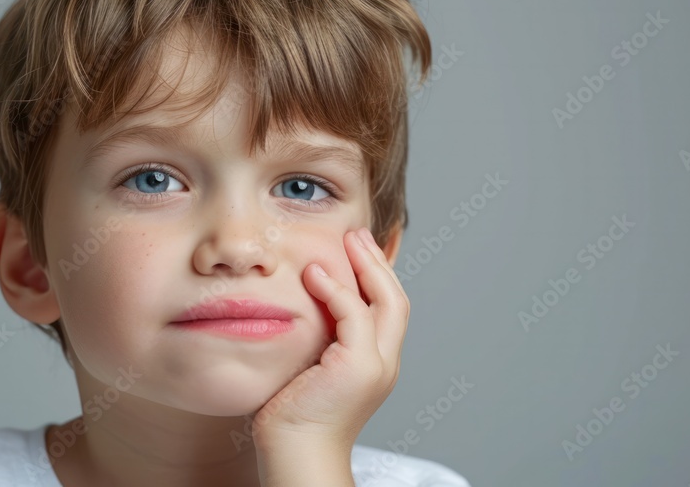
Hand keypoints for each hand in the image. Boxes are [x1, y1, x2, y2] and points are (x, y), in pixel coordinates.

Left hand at [251, 227, 409, 452]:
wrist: (296, 456)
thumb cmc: (292, 420)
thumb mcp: (309, 369)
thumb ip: (317, 340)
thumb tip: (301, 307)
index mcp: (376, 364)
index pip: (388, 309)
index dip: (377, 275)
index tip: (358, 248)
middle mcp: (385, 363)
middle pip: (397, 299)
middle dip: (379, 262)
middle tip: (357, 234)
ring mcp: (376, 366)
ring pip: (386, 301)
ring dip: (366, 266)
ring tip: (347, 240)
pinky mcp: (358, 368)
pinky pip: (353, 315)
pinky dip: (338, 290)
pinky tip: (316, 274)